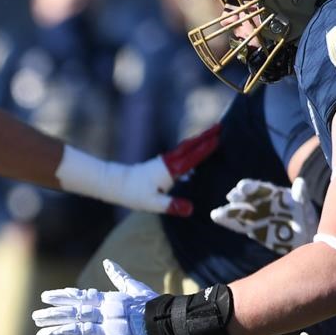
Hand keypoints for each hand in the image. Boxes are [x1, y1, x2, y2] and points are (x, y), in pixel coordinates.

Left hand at [30, 260, 163, 334]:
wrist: (170, 325)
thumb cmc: (155, 306)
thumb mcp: (136, 288)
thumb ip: (119, 277)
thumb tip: (109, 262)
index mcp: (109, 300)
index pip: (80, 297)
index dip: (61, 297)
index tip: (45, 297)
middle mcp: (105, 314)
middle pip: (73, 314)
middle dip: (53, 316)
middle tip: (35, 317)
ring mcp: (108, 330)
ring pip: (76, 331)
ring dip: (56, 333)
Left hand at [55, 128, 218, 214]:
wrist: (114, 184)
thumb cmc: (132, 194)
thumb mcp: (152, 204)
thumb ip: (172, 206)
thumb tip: (191, 209)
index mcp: (169, 169)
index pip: (193, 156)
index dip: (206, 147)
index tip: (221, 136)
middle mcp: (168, 162)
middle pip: (190, 146)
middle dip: (206, 136)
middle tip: (221, 125)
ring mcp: (164, 161)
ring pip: (185, 148)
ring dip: (199, 140)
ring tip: (214, 134)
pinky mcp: (161, 164)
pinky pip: (181, 153)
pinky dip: (191, 148)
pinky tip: (196, 151)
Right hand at [210, 177, 316, 255]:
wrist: (305, 237)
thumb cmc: (307, 219)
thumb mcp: (307, 207)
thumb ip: (301, 196)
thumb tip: (300, 183)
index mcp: (274, 196)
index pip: (261, 189)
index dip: (251, 187)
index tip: (242, 187)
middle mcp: (262, 204)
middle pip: (248, 199)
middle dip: (239, 197)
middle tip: (232, 196)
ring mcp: (256, 216)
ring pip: (240, 211)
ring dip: (229, 211)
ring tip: (218, 212)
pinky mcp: (253, 229)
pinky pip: (238, 224)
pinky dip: (228, 221)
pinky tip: (216, 216)